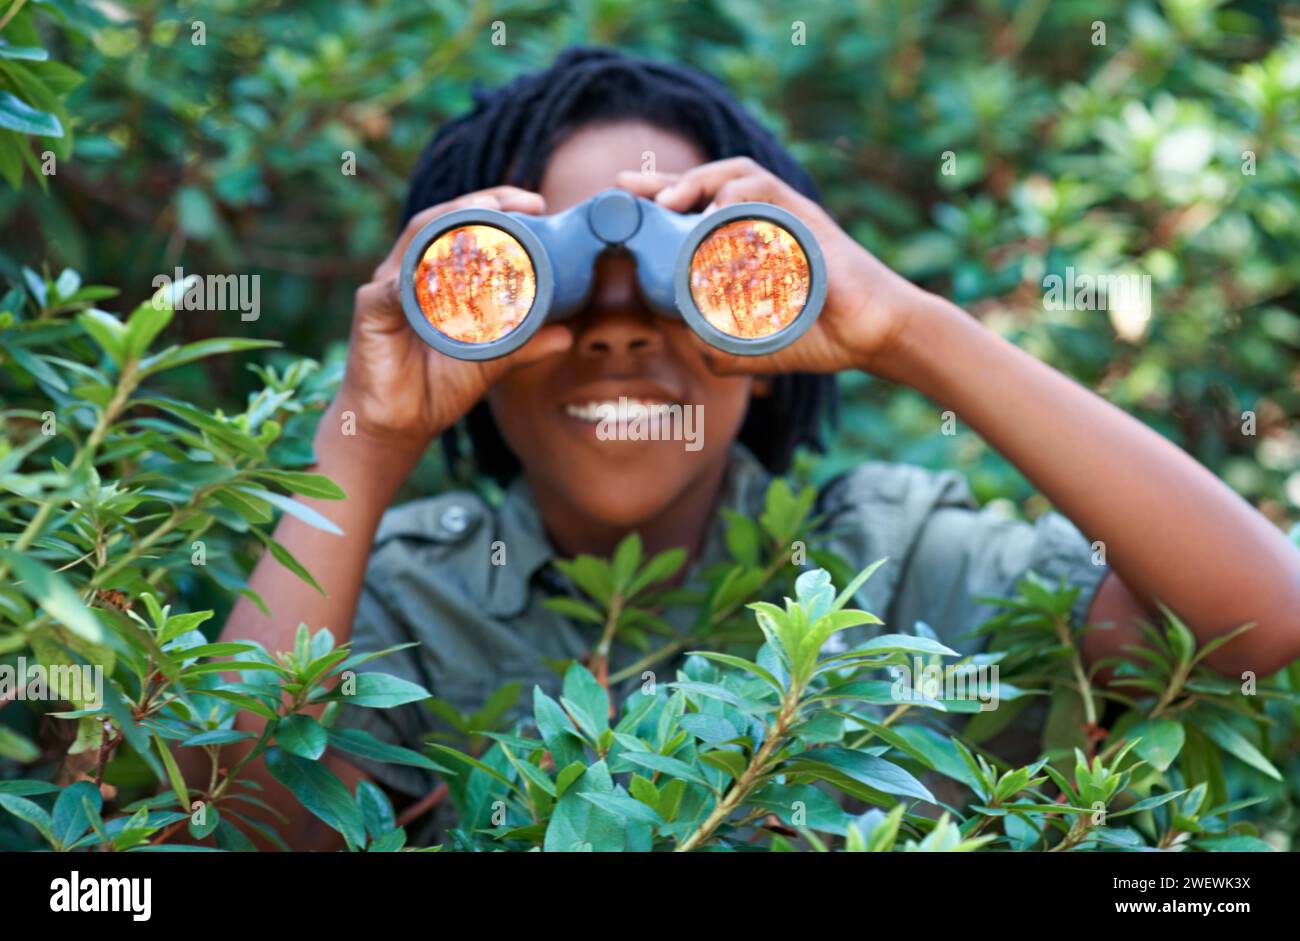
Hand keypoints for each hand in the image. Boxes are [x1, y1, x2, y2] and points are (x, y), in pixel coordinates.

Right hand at [335, 186, 572, 456]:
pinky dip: (413, 278)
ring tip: (485, 213)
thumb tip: (565, 334)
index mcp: (437, 276)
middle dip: (480, 204)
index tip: (535, 204)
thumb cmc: (436, 387)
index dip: (497, 208)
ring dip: (451, 223)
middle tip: (520, 201)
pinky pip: (391, 289)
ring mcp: (388, 288)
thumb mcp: (489, 362)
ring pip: (418, 240)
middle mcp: (410, 273)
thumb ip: (523, 344)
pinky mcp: (371, 312)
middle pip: (442, 221)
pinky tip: (434, 272)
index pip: (464, 227)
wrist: (398, 425)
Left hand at [617, 159, 936, 379]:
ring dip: (697, 182)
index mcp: (745, 243)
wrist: (869, 336)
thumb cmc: (818, 335)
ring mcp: (784, 214)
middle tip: (626, 188)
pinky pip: (768, 191)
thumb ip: (719, 345)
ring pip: (735, 175)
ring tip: (667, 201)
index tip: (621, 198)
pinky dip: (739, 194)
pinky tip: (715, 210)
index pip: (695, 211)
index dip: (658, 200)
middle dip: (663, 182)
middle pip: (706, 184)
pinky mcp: (805, 216)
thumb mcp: (753, 346)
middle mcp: (761, 220)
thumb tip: (687, 343)